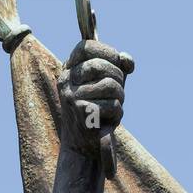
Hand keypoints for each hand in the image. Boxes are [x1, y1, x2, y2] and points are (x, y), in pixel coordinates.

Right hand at [58, 40, 134, 157]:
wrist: (84, 146)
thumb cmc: (97, 111)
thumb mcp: (106, 83)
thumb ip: (117, 67)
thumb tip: (127, 60)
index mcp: (68, 70)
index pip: (86, 47)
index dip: (107, 51)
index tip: (118, 62)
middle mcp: (66, 82)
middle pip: (101, 66)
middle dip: (118, 77)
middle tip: (118, 91)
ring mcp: (72, 98)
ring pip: (111, 86)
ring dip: (120, 97)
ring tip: (114, 107)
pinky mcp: (82, 114)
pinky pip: (113, 105)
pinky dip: (118, 114)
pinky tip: (109, 121)